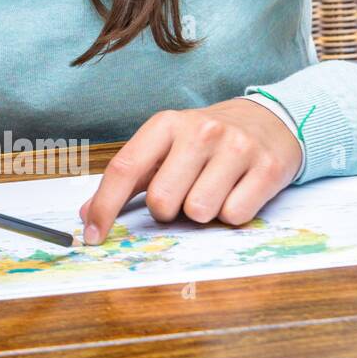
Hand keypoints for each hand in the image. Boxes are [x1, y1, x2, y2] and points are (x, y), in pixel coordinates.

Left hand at [79, 98, 304, 244]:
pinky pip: (235, 216)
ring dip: (201, 213)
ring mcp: (236, 148)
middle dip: (166, 210)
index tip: (92, 235)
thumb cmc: (205, 141)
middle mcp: (199, 131)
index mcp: (165, 124)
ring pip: (199, 212)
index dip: (104, 207)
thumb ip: (128, 179)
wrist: (268, 121)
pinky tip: (236, 192)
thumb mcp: (165, 146)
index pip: (124, 168)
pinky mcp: (267, 168)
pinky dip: (231, 214)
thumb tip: (88, 215)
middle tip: (182, 194)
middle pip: (162, 200)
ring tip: (211, 190)